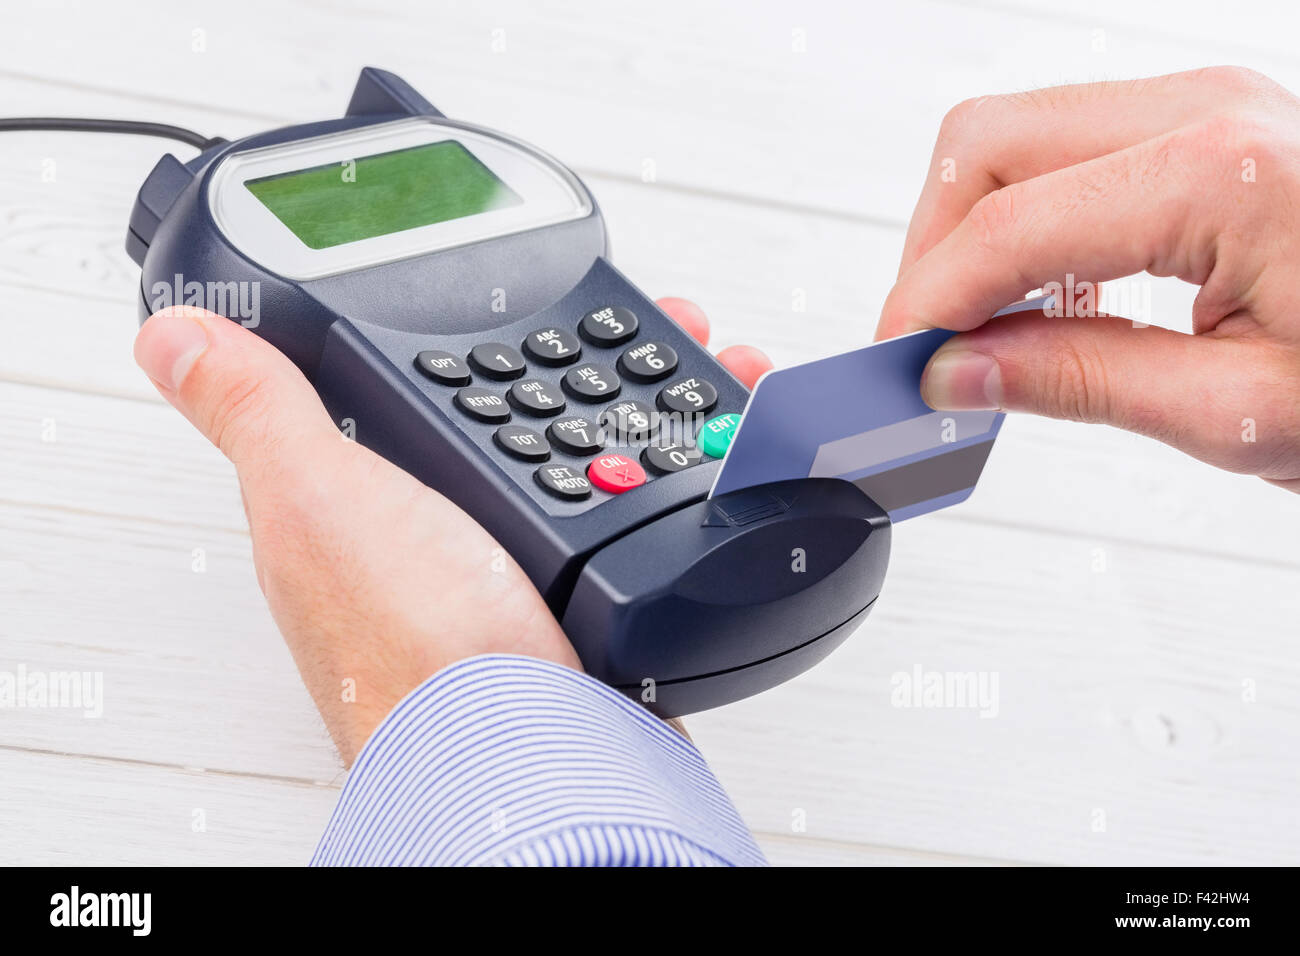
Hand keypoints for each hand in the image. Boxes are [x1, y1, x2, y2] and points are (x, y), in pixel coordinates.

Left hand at [134, 299, 770, 763]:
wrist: (529, 755)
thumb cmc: (417, 651)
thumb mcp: (320, 501)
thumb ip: (261, 411)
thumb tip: (172, 336)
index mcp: (374, 502)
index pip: (427, 383)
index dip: (478, 330)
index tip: (527, 291)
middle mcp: (452, 536)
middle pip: (533, 413)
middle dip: (594, 358)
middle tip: (650, 318)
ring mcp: (534, 567)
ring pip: (608, 455)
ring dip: (660, 404)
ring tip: (708, 360)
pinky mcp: (601, 598)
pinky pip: (652, 509)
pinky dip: (696, 470)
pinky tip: (720, 453)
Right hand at [878, 66, 1299, 491]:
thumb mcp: (1239, 411)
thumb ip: (1077, 382)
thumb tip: (961, 369)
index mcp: (1223, 172)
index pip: (1008, 227)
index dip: (927, 302)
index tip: (897, 365)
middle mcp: (1208, 109)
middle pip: (987, 145)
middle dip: (931, 248)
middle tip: (924, 344)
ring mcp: (1209, 106)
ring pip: (1016, 138)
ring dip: (974, 233)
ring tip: (979, 331)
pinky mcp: (1209, 127)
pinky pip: (1068, 150)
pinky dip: (1024, 222)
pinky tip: (1039, 298)